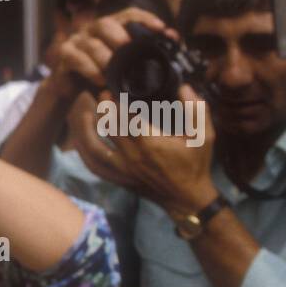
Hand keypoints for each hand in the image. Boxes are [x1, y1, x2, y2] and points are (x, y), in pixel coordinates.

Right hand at [56, 6, 179, 94]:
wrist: (69, 88)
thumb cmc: (99, 74)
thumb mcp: (122, 66)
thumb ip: (141, 57)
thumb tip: (168, 43)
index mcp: (110, 28)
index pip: (128, 15)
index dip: (144, 18)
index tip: (161, 28)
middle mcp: (92, 30)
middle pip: (105, 24)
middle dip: (119, 35)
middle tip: (129, 47)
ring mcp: (76, 41)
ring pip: (91, 44)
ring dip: (105, 57)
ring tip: (113, 70)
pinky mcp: (64, 55)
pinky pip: (77, 59)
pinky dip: (90, 69)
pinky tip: (100, 80)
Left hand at [71, 83, 218, 214]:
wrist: (187, 199)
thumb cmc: (196, 165)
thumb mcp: (204, 137)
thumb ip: (196, 111)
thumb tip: (185, 87)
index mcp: (151, 143)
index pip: (125, 118)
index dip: (115, 103)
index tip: (110, 90)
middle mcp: (133, 156)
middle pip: (109, 129)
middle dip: (102, 109)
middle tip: (101, 95)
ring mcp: (123, 170)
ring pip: (95, 148)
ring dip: (86, 130)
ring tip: (84, 114)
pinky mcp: (119, 179)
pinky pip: (95, 167)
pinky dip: (85, 153)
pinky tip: (80, 142)